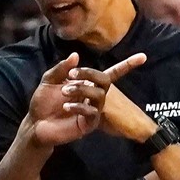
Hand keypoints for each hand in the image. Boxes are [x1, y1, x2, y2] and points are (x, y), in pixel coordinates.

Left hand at [27, 52, 145, 146]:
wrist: (36, 124)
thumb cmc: (43, 102)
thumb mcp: (49, 81)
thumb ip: (61, 68)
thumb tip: (76, 55)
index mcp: (87, 84)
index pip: (112, 73)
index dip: (127, 65)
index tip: (143, 57)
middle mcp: (93, 96)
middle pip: (105, 80)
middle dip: (89, 73)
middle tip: (72, 74)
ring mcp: (93, 110)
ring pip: (99, 95)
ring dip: (82, 89)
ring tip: (65, 92)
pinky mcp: (88, 124)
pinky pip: (92, 112)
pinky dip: (79, 106)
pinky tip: (66, 107)